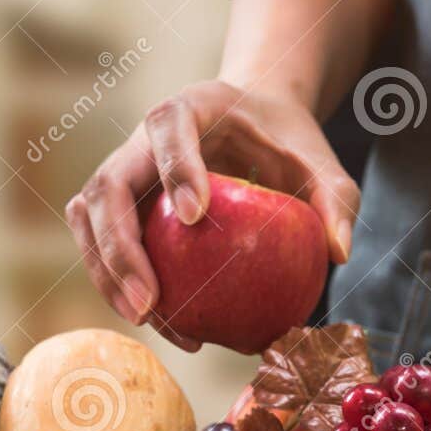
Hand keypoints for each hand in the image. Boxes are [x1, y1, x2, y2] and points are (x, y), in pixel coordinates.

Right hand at [65, 80, 358, 348]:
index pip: (169, 127)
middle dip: (121, 246)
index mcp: (193, 107)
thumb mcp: (323, 165)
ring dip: (107, 272)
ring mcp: (126, 169)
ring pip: (90, 216)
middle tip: (150, 303)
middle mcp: (144, 137)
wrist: (255, 126)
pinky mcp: (123, 204)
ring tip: (145, 319)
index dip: (176, 169)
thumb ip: (337, 199)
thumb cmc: (288, 144)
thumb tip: (341, 253)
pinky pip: (101, 242)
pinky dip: (118, 282)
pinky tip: (162, 323)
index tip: (197, 218)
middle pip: (110, 183)